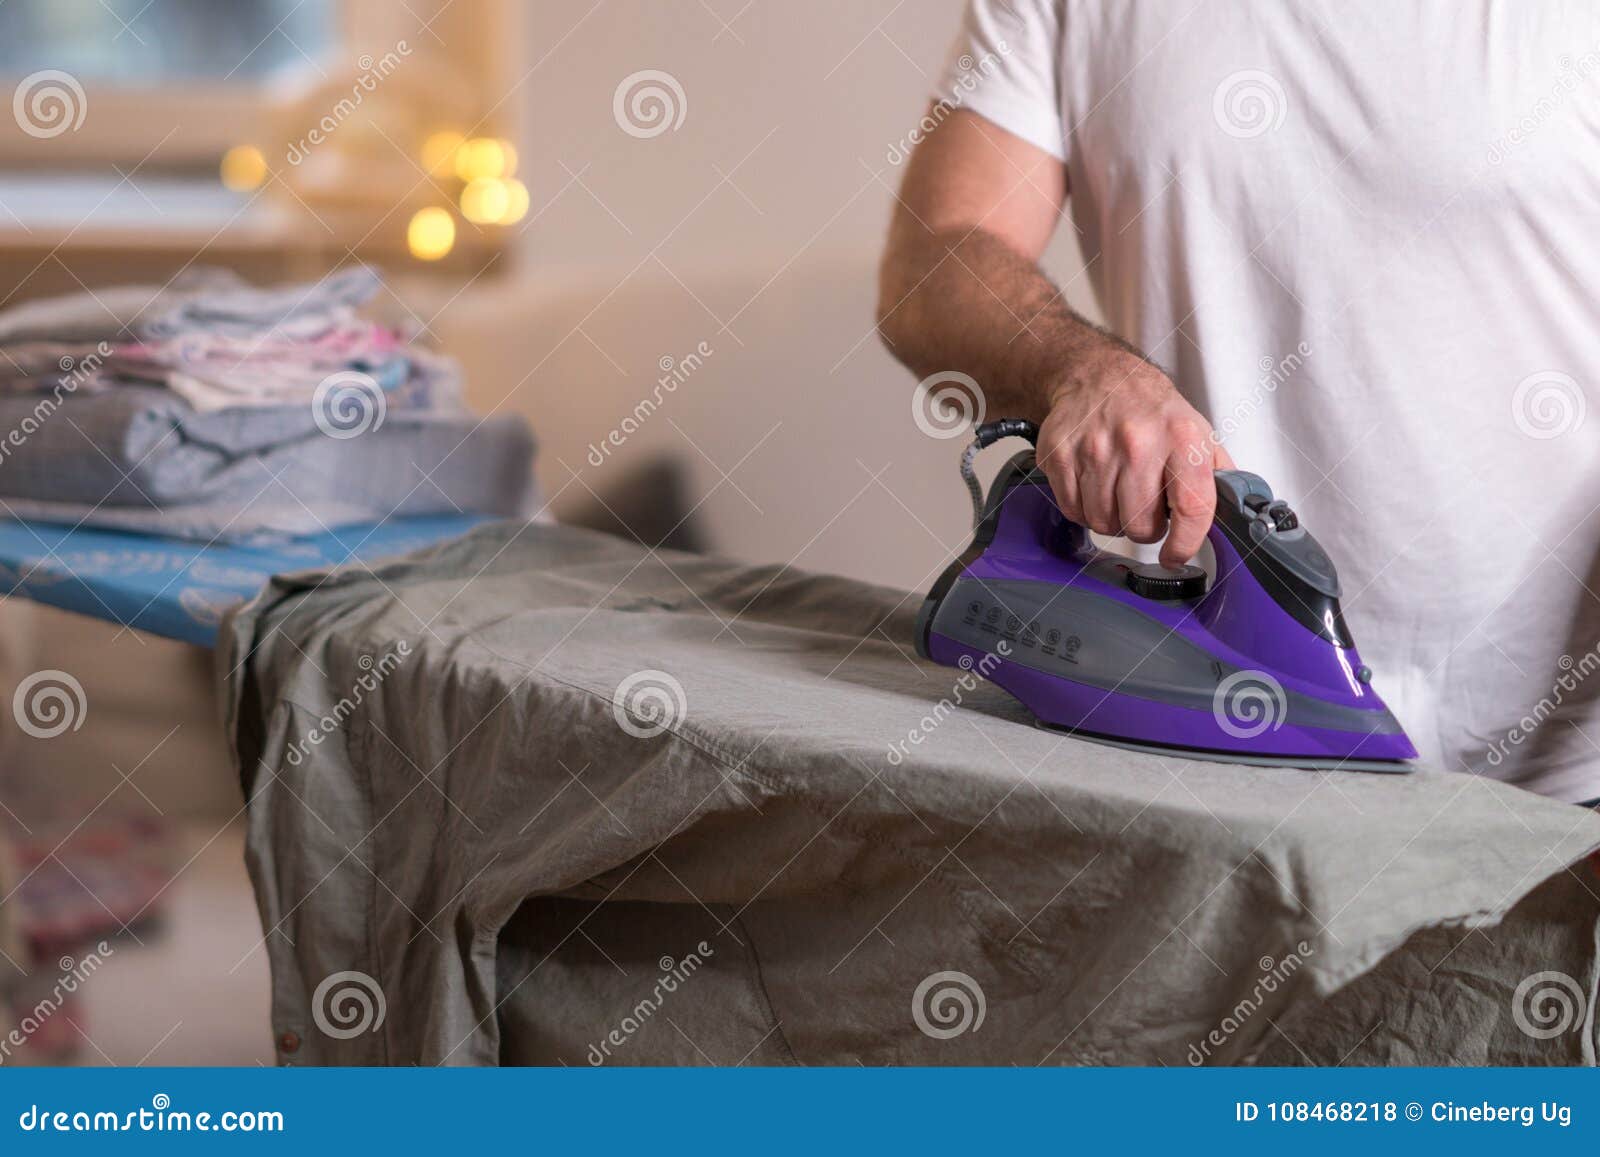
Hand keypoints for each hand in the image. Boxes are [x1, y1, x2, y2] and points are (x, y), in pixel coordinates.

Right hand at [1035, 349, 1233, 566]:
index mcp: (1181, 438)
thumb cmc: (1150, 408)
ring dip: (1112, 518)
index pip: (1192, 508)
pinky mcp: (1060, 455)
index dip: (1185, 543)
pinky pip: (1072, 510)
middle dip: (1145, 527)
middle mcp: (1138, 442)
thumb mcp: (1197, 432)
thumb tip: (1233, 514)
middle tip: (1145, 508)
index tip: (1177, 554)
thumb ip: (1216, 476)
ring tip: (1118, 493)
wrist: (1099, 375)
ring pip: (1104, 522)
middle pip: (1140, 525)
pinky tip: (1093, 486)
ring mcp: (1095, 449)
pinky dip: (1083, 508)